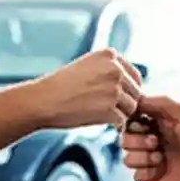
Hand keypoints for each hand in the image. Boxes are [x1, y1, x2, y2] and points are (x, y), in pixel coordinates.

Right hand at [25, 49, 141, 129]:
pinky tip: (98, 121)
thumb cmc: (62, 85)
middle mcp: (115, 69)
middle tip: (108, 109)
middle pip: (136, 92)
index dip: (128, 89)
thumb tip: (133, 85)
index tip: (117, 98)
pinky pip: (122, 121)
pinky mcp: (110, 109)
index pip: (135, 75)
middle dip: (125, 103)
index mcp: (110, 55)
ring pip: (132, 107)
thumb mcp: (87, 65)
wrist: (43, 100)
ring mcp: (114, 89)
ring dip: (120, 114)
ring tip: (101, 114)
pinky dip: (113, 125)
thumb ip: (109, 69)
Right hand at [119, 95, 179, 180]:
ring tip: (161, 158)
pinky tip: (161, 171)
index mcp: (158, 123)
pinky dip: (147, 172)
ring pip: (127, 157)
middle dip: (137, 140)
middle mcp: (152, 140)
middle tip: (156, 142)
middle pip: (125, 137)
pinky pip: (135, 175)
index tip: (143, 123)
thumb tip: (136, 99)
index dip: (131, 120)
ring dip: (143, 157)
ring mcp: (151, 159)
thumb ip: (160, 102)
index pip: (132, 118)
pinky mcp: (152, 177)